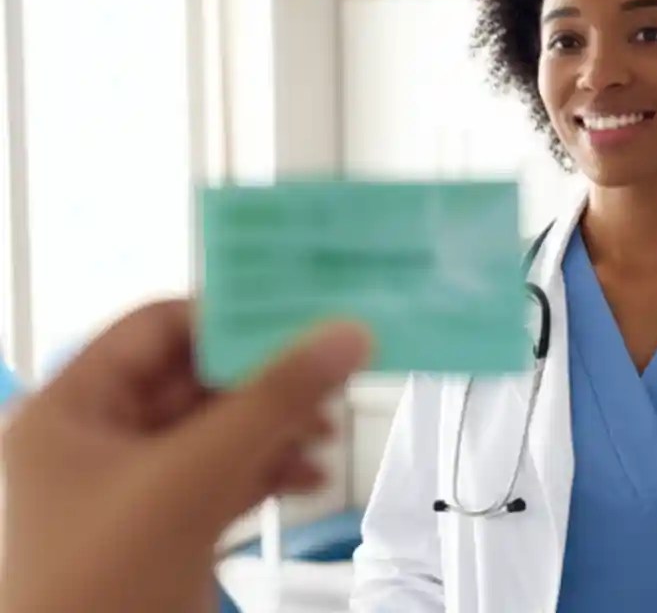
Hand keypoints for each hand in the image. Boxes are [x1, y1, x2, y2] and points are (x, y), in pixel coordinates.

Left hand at [0, 300, 371, 612]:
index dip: (227, 318)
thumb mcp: (193, 479)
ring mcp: (132, 490)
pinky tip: (307, 476)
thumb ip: (273, 402)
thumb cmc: (98, 592)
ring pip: (217, 432)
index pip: (155, 329)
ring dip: (277, 428)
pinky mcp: (165, 529)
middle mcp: (96, 443)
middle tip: (328, 371)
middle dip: (267, 380)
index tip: (297, 316)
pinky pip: (223, 478)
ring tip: (326, 429)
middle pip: (196, 381)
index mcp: (70, 411)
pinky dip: (269, 472)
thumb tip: (341, 338)